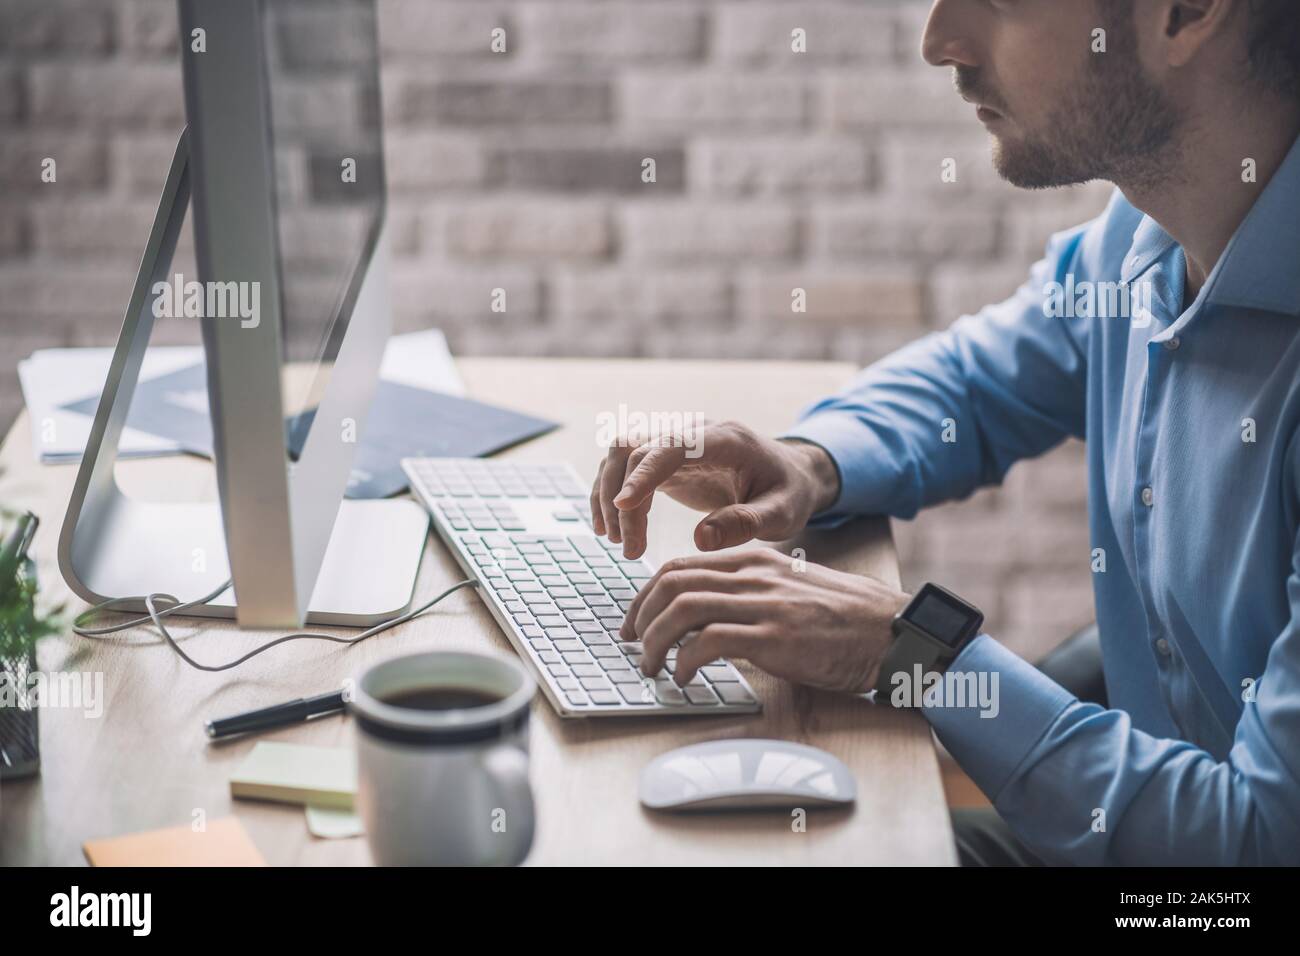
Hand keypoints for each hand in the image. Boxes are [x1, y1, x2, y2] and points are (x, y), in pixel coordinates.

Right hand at [590, 420, 840, 559]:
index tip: (623, 506)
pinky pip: (624, 467)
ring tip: (617, 542)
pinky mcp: (665, 459)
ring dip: (609, 495)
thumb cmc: (788, 492)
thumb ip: (746, 524)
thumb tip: (700, 540)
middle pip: (636, 448)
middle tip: (628, 547)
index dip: (643, 473)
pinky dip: (610, 495)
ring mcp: (676, 441)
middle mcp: (693, 431)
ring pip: (621, 453)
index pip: (672, 446)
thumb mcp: (782, 513)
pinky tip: (610, 529)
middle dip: (623, 499)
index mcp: (725, 439)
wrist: (790, 474)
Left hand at [621, 548, 909, 692]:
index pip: (678, 567)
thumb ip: (747, 593)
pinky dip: (686, 661)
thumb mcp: (788, 589)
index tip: (634, 623)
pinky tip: (686, 677)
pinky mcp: (775, 636)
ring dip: (654, 642)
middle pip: (671, 583)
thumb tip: (700, 618)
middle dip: (639, 617)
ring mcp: (763, 603)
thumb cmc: (841, 618)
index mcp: (752, 560)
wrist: (891, 630)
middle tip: (632, 647)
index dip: (645, 597)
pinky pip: (710, 642)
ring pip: (682, 609)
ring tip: (652, 667)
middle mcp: (752, 575)